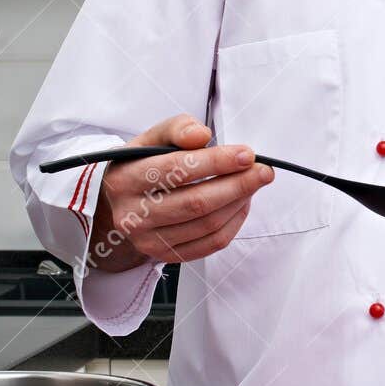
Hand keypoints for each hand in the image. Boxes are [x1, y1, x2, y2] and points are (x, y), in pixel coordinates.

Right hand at [87, 112, 272, 273]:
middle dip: (237, 185)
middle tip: (263, 171)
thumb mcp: (152, 139)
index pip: (177, 170)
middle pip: (196, 203)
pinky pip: (211, 243)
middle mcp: (133, 215)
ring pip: (208, 225)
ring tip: (254, 183)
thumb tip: (202, 135)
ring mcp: (148, 240)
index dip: (216, 162)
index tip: (247, 154)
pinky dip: (235, 223)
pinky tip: (242, 203)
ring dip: (240, 202)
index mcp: (125, 179)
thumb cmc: (143, 165)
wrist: (120, 204)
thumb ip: (177, 129)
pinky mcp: (166, 256)